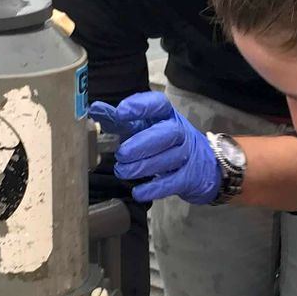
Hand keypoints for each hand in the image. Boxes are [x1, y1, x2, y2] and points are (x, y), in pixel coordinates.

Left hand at [89, 92, 220, 204]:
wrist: (202, 166)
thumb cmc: (163, 142)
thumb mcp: (143, 127)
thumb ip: (119, 120)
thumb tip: (94, 109)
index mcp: (166, 115)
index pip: (158, 104)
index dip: (140, 106)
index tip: (120, 112)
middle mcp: (179, 132)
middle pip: (167, 133)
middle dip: (142, 143)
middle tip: (121, 154)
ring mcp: (186, 155)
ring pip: (169, 158)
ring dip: (143, 166)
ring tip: (122, 171)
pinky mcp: (188, 178)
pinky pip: (172, 183)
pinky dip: (154, 188)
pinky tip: (137, 192)